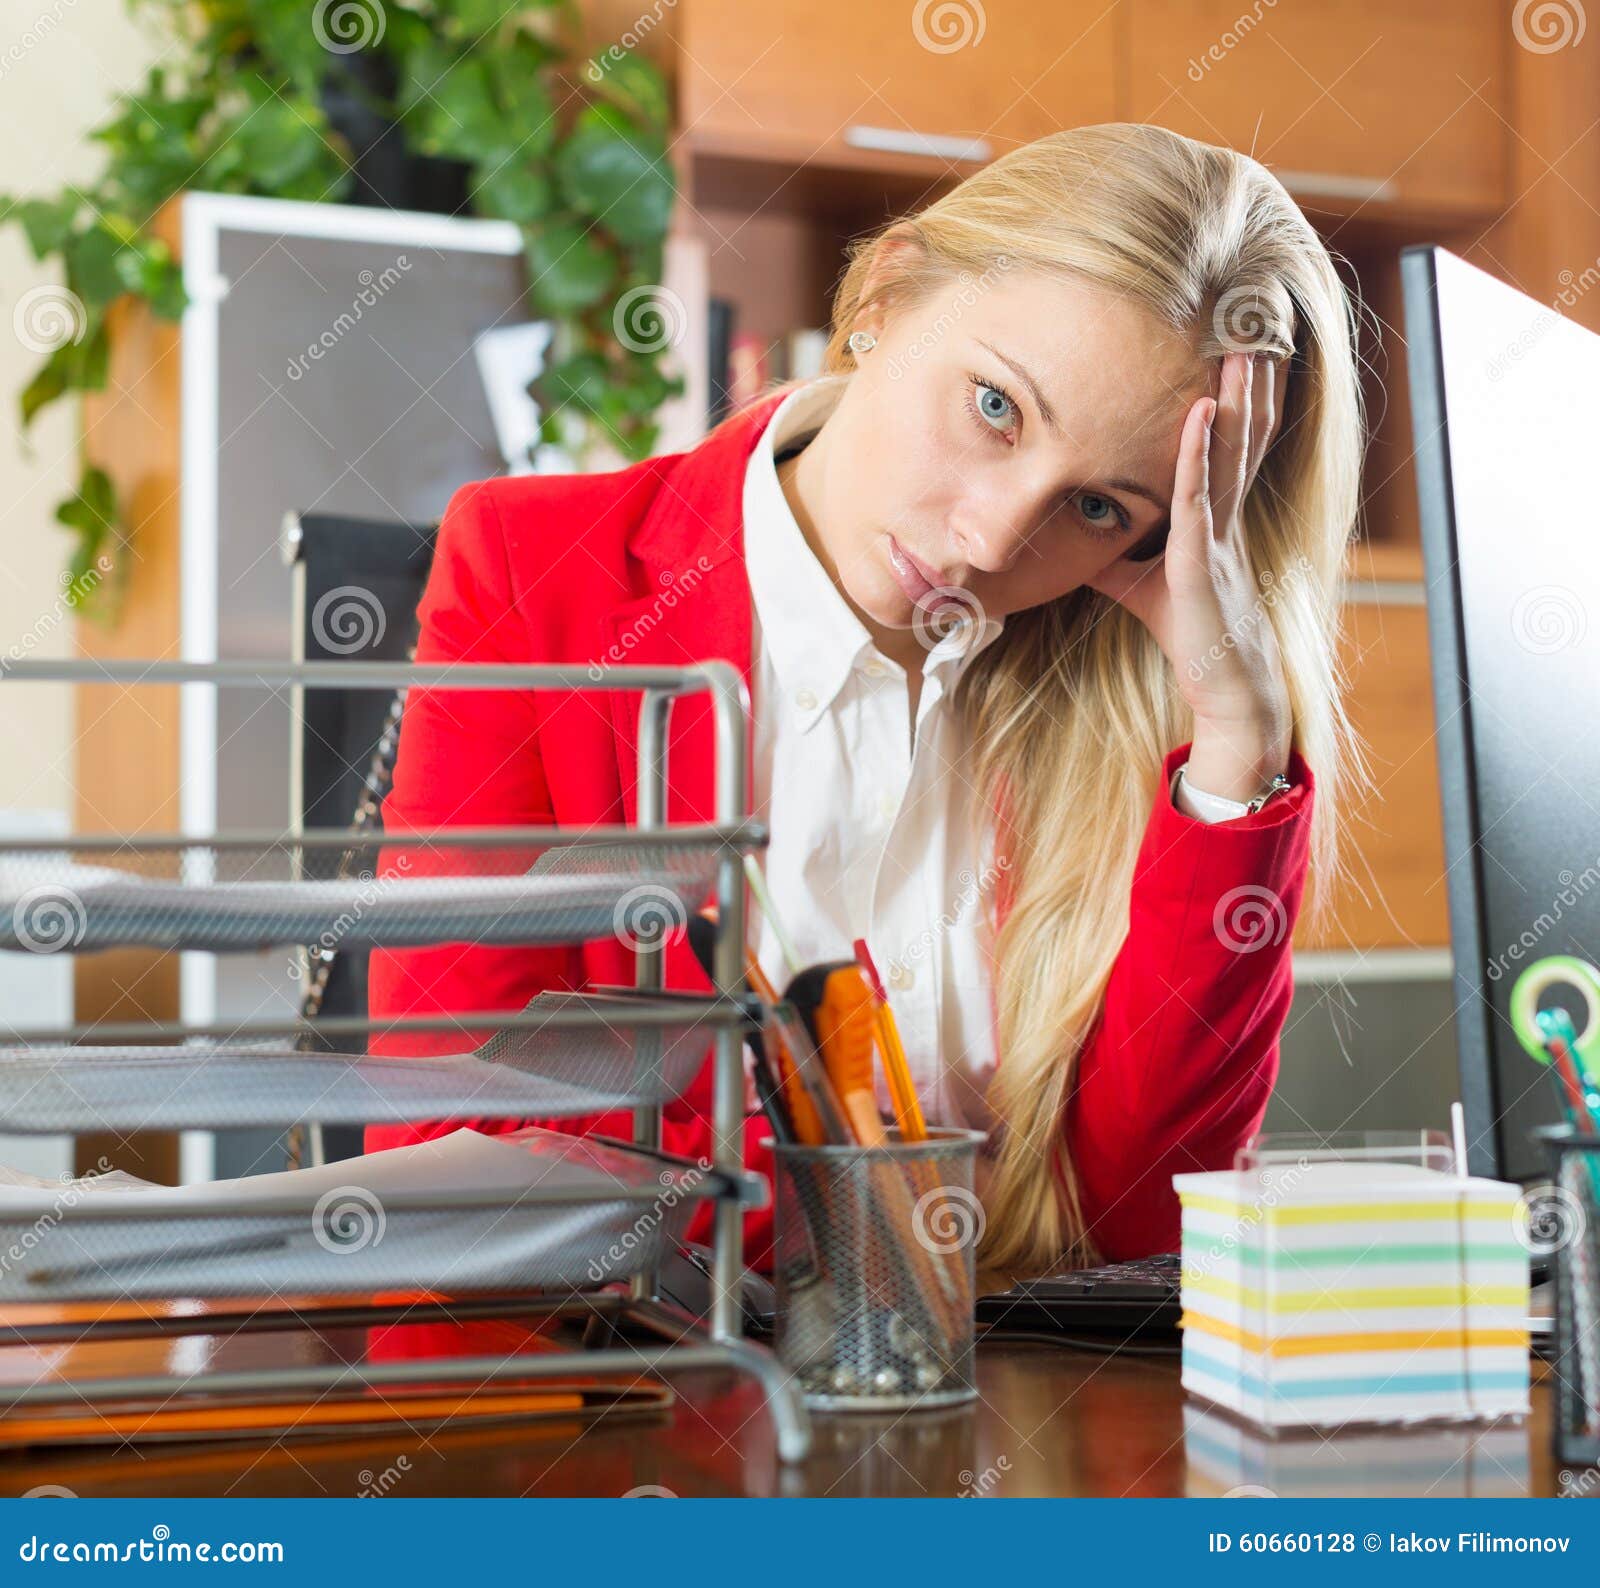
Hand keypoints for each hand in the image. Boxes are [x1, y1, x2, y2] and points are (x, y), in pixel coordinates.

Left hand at [1086, 350, 1293, 795]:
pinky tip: (1198, 412)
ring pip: (1230, 449)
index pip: (1229, 441)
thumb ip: (1115, 556)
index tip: (1238, 344)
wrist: (1225, 683)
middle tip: (1254, 318)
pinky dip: (1196, 451)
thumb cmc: (1190, 633)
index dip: (1237, 393)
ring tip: (1240, 342)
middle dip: (1249, 375)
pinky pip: (1200, 494)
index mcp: (1215, 515)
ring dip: (1235, 394)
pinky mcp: (1202, 557)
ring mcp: (1220, 532)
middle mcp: (1225, 514)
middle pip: (1243, 430)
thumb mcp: (1140, 585)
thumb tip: (1076, 537)